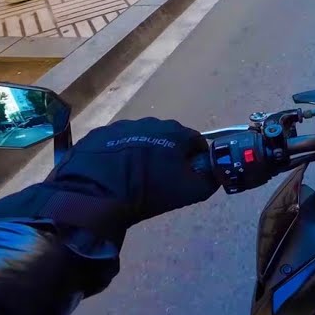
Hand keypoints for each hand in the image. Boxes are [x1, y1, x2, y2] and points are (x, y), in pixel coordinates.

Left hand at [0, 118, 216, 241]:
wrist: (100, 192)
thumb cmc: (151, 190)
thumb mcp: (190, 192)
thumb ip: (210, 180)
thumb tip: (214, 173)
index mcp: (176, 132)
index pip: (196, 142)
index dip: (196, 159)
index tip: (190, 174)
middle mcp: (152, 122)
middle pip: (168, 137)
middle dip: (169, 154)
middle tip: (162, 177)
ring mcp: (124, 125)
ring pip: (142, 138)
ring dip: (144, 153)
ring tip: (135, 176)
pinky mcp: (100, 134)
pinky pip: (117, 143)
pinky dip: (120, 154)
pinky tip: (116, 173)